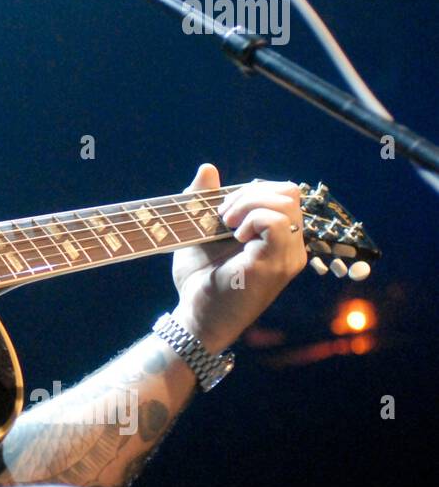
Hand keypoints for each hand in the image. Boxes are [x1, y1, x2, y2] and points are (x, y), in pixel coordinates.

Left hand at [170, 163, 307, 352]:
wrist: (194, 318)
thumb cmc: (199, 281)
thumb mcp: (199, 232)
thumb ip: (205, 200)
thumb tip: (208, 168)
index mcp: (279, 238)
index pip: (284, 194)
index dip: (252, 191)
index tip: (223, 209)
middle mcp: (291, 247)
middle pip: (289, 192)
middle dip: (251, 193)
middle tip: (223, 215)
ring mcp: (288, 257)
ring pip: (285, 203)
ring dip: (249, 204)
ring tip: (226, 224)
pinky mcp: (276, 265)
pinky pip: (277, 223)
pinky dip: (252, 219)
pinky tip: (235, 235)